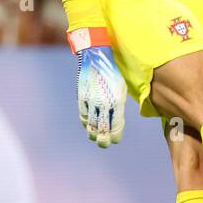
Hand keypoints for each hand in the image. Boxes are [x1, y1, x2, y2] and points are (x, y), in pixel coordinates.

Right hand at [70, 28, 125, 146]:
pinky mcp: (81, 98)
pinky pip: (83, 116)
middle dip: (103, 141)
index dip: (115, 137)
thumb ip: (118, 106)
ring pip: (90, 126)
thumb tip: (115, 121)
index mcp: (116, 102)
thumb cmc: (112, 74)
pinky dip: (86, 123)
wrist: (96, 58)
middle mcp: (103, 103)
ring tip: (96, 137)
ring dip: (93, 134)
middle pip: (102, 131)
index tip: (115, 139)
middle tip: (105, 144)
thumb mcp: (121, 89)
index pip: (115, 127)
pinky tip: (90, 125)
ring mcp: (91, 101)